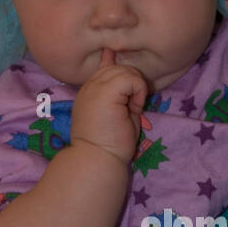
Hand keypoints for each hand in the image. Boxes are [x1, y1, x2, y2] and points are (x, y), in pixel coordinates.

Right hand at [70, 48, 148, 165]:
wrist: (98, 159)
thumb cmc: (110, 144)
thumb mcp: (117, 112)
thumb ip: (121, 94)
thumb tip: (130, 78)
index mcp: (88, 92)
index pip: (104, 68)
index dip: (121, 72)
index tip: (130, 89)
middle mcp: (89, 86)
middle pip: (117, 67)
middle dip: (131, 82)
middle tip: (132, 106)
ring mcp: (96, 87)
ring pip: (124, 70)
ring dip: (135, 87)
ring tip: (132, 108)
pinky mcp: (106, 91)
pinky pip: (130, 78)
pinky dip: (139, 90)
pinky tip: (135, 107)